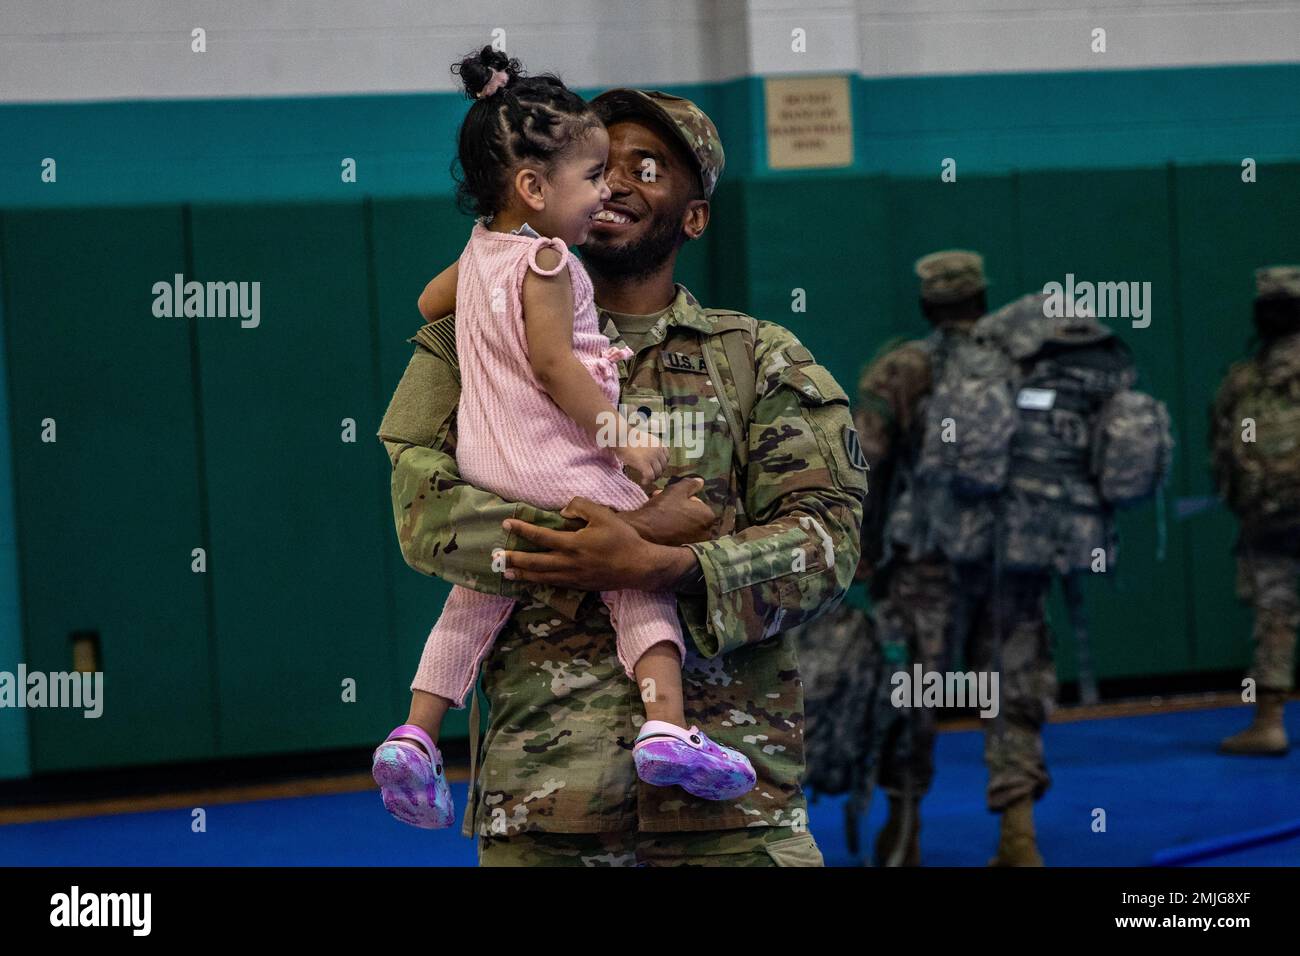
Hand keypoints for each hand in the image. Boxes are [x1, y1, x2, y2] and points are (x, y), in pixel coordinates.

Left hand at [500, 496, 696, 591]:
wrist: (639, 567)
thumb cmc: (622, 539)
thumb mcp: (603, 515)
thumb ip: (580, 507)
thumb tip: (562, 511)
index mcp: (572, 543)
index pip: (540, 536)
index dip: (522, 529)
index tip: (506, 524)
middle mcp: (568, 563)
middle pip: (534, 562)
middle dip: (514, 559)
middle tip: (496, 557)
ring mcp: (573, 577)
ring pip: (542, 577)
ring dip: (523, 575)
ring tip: (508, 574)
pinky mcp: (580, 586)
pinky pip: (555, 585)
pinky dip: (541, 584)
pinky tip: (534, 582)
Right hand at [615, 428, 667, 489]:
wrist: (621, 436)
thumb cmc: (629, 438)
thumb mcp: (645, 440)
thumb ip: (652, 447)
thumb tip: (651, 457)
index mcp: (659, 444)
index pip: (667, 458)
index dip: (661, 465)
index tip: (655, 468)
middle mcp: (658, 451)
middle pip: (663, 467)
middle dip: (657, 473)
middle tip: (650, 476)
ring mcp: (652, 457)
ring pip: (658, 473)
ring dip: (653, 478)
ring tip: (646, 479)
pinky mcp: (644, 463)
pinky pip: (650, 476)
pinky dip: (647, 481)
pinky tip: (643, 481)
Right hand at [619, 476, 714, 545]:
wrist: (644, 530)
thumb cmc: (663, 508)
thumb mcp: (677, 490)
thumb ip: (691, 484)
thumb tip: (701, 481)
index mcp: (708, 517)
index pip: (699, 503)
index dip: (684, 498)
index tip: (672, 497)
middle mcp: (705, 533)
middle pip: (691, 515)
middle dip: (678, 507)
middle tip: (664, 501)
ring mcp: (694, 543)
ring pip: (684, 524)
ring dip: (674, 516)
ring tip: (659, 510)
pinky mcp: (682, 550)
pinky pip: (679, 535)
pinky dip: (672, 529)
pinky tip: (660, 523)